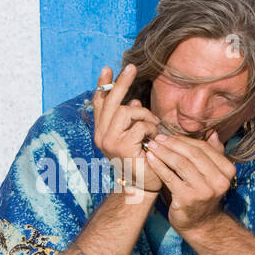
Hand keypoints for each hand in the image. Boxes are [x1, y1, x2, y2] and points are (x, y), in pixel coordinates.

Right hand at [92, 64, 160, 192]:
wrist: (143, 187)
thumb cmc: (143, 161)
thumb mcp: (137, 137)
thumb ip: (132, 120)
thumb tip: (133, 101)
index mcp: (103, 130)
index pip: (100, 102)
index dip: (103, 85)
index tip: (108, 69)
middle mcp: (102, 134)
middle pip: (110, 101)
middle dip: (122, 82)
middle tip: (131, 67)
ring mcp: (109, 141)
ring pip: (126, 111)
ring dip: (144, 116)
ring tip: (153, 127)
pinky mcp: (121, 147)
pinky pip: (139, 125)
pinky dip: (150, 128)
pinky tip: (153, 138)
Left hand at [142, 130, 236, 233]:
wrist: (200, 223)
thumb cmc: (203, 194)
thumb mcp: (213, 175)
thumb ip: (214, 154)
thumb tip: (213, 133)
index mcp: (227, 171)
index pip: (204, 148)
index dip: (185, 140)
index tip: (169, 135)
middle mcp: (219, 181)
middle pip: (192, 154)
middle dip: (172, 143)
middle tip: (158, 138)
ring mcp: (204, 191)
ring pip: (180, 164)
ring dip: (163, 152)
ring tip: (152, 145)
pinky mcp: (187, 199)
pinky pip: (170, 177)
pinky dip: (158, 165)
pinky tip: (150, 158)